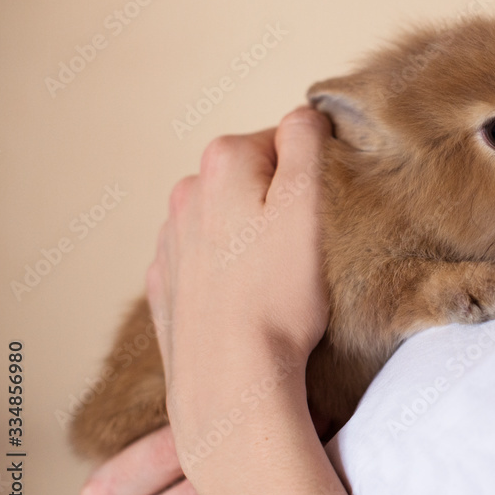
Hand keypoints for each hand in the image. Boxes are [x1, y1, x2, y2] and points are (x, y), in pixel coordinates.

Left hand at [145, 108, 330, 464]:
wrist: (231, 379)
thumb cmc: (279, 295)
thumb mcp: (310, 205)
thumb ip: (307, 143)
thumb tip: (304, 115)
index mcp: (224, 162)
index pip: (286, 138)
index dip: (316, 172)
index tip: (326, 213)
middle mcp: (187, 193)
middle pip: (255, 179)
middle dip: (283, 203)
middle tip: (308, 250)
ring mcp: (171, 241)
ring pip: (230, 220)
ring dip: (255, 237)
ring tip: (281, 281)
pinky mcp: (168, 285)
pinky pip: (209, 261)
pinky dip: (231, 271)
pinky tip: (250, 300)